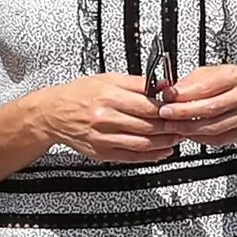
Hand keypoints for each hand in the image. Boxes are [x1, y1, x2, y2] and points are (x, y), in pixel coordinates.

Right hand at [36, 74, 175, 162]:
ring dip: (165, 142)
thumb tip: (162, 84)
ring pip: (143, 143)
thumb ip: (137, 83)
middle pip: (148, 125)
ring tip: (177, 137)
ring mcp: (103, 138)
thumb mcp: (107, 79)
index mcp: (108, 96)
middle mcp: (105, 118)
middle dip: (171, 126)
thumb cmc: (78, 94)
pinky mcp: (102, 152)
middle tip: (184, 124)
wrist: (53, 114)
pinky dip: (151, 156)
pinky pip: (132, 157)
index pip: (148, 105)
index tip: (180, 108)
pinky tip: (162, 151)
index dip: (168, 108)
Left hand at [157, 65, 236, 146]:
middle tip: (166, 115)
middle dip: (183, 114)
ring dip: (189, 129)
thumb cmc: (230, 82)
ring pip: (214, 127)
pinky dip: (200, 138)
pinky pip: (219, 139)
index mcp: (235, 76)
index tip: (167, 99)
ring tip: (173, 126)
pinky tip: (189, 133)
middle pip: (210, 109)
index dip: (184, 96)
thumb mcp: (210, 73)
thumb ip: (189, 83)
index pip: (206, 88)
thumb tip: (170, 93)